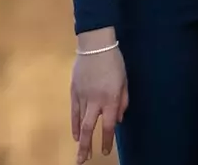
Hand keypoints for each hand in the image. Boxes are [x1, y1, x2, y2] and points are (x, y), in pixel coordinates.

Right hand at [71, 43, 127, 162]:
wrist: (95, 44)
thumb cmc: (114, 62)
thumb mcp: (125, 82)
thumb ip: (123, 102)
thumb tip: (119, 119)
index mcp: (110, 99)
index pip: (108, 126)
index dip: (106, 140)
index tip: (104, 152)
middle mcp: (95, 101)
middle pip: (89, 128)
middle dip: (86, 146)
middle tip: (83, 161)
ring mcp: (83, 96)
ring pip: (79, 122)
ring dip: (79, 140)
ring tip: (79, 153)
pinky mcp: (74, 90)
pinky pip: (73, 111)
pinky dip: (73, 124)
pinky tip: (74, 135)